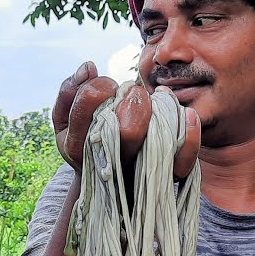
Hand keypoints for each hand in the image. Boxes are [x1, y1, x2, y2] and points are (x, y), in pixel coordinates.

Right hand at [53, 61, 199, 180]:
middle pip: (127, 133)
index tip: (106, 87)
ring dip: (160, 114)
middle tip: (134, 94)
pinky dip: (188, 137)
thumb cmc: (85, 142)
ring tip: (157, 99)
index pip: (86, 109)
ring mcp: (136, 174)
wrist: (105, 188)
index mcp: (78, 147)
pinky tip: (187, 115)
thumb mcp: (65, 120)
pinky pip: (182, 163)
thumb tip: (89, 68)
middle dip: (135, 102)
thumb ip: (70, 92)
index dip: (98, 89)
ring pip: (156, 145)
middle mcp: (108, 165)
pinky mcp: (163, 179)